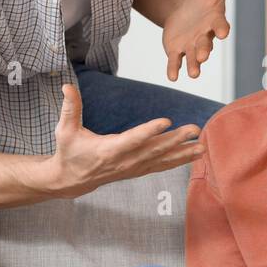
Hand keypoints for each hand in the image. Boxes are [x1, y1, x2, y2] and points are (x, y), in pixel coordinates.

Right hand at [47, 84, 203, 197]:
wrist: (71, 180)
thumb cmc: (69, 152)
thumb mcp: (65, 130)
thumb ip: (70, 108)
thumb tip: (67, 86)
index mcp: (108, 150)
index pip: (132, 139)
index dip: (149, 131)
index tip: (166, 121)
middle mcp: (124, 161)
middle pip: (154, 150)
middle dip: (176, 140)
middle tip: (194, 130)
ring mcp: (132, 168)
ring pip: (161, 160)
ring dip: (183, 153)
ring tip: (201, 147)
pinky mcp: (137, 170)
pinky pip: (161, 166)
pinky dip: (178, 161)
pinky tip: (193, 156)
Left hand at [163, 0, 234, 80]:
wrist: (188, 12)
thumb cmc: (205, 0)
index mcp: (214, 20)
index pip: (220, 25)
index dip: (221, 28)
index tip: (223, 32)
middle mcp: (205, 36)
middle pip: (206, 44)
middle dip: (204, 50)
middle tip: (203, 56)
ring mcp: (191, 45)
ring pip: (193, 56)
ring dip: (193, 64)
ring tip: (193, 73)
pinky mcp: (177, 50)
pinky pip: (176, 61)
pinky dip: (174, 68)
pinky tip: (172, 76)